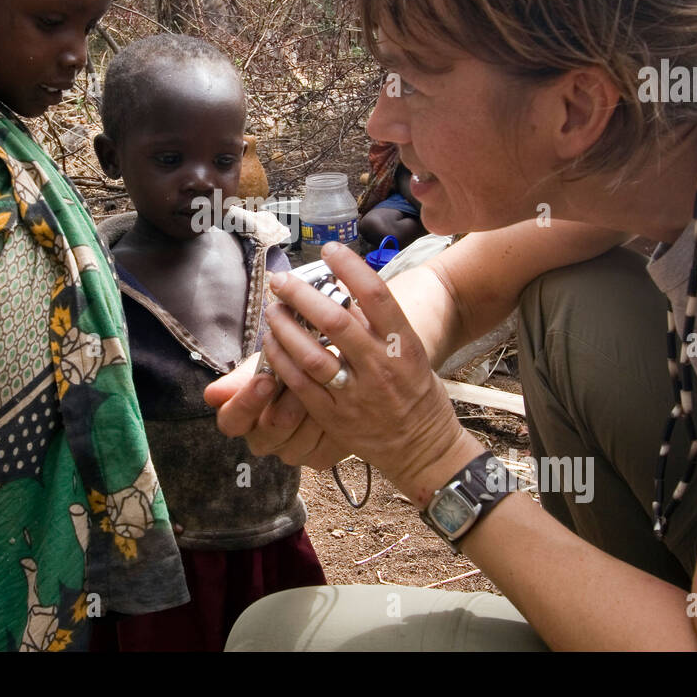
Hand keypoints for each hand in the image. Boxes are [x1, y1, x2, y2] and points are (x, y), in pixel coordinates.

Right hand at [207, 353, 350, 467]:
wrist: (322, 375)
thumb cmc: (284, 368)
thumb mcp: (259, 366)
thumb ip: (239, 380)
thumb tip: (212, 396)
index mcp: (238, 419)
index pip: (231, 421)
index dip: (247, 402)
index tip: (266, 379)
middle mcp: (260, 441)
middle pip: (271, 430)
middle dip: (290, 400)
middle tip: (307, 375)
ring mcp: (289, 453)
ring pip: (300, 438)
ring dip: (314, 408)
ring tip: (326, 384)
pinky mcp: (317, 458)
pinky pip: (324, 446)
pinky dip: (333, 422)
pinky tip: (338, 404)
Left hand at [229, 241, 464, 489]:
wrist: (424, 447)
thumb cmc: (415, 390)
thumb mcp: (409, 351)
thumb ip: (377, 324)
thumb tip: (341, 288)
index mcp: (403, 343)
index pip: (376, 295)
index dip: (350, 268)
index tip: (329, 249)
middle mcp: (380, 366)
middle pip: (334, 321)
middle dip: (301, 295)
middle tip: (280, 280)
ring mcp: (356, 394)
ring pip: (311, 354)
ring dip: (285, 328)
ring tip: (272, 310)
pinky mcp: (336, 418)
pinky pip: (301, 386)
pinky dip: (282, 362)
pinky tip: (272, 344)